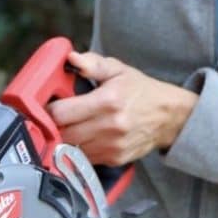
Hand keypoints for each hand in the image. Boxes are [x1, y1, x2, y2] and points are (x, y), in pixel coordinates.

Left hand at [49, 50, 197, 164]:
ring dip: (65, 139)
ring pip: (71, 149)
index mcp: (108, 101)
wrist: (169, 117)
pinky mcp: (115, 159)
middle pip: (62, 134)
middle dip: (54, 126)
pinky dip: (79, 149)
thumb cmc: (141, 91)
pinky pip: (85, 158)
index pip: (61, 113)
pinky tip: (85, 137)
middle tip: (56, 117)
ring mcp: (112, 146)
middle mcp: (109, 127)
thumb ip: (93, 63)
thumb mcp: (119, 70)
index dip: (49, 109)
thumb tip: (72, 59)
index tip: (50, 105)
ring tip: (70, 126)